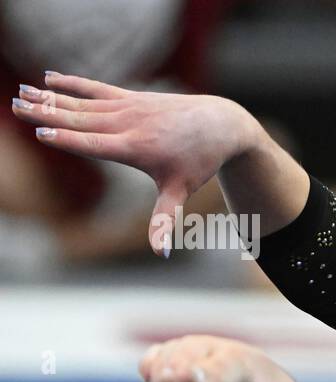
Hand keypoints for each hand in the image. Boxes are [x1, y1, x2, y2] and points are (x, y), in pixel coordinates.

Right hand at [11, 72, 257, 256]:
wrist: (220, 124)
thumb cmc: (200, 161)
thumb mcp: (181, 191)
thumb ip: (164, 220)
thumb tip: (161, 254)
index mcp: (136, 148)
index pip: (95, 143)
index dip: (68, 138)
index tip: (41, 132)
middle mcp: (128, 124)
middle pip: (81, 119)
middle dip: (46, 113)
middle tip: (15, 106)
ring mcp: (129, 108)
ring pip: (83, 103)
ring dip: (51, 98)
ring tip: (21, 92)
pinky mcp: (131, 97)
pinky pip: (96, 88)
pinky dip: (73, 83)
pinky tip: (48, 78)